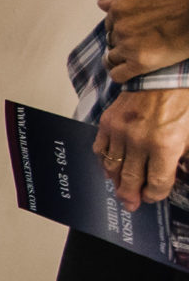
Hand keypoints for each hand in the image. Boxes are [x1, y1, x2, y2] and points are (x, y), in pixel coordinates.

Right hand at [95, 87, 188, 210]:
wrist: (165, 76)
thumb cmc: (182, 101)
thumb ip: (185, 157)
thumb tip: (180, 174)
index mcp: (165, 146)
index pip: (156, 183)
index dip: (155, 194)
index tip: (153, 196)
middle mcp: (139, 142)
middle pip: (131, 180)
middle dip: (132, 195)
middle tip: (131, 205)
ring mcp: (120, 133)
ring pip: (113, 168)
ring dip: (117, 182)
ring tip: (120, 189)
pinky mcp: (108, 123)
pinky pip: (101, 150)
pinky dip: (104, 162)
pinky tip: (110, 167)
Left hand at [101, 0, 188, 83]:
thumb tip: (101, 4)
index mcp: (120, 7)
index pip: (110, 23)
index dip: (122, 28)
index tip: (136, 30)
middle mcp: (120, 26)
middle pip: (111, 40)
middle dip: (123, 42)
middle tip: (142, 42)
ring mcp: (128, 45)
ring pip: (111, 58)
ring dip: (121, 58)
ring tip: (138, 56)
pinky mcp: (140, 62)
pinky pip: (117, 75)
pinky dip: (121, 74)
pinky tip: (131, 70)